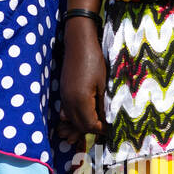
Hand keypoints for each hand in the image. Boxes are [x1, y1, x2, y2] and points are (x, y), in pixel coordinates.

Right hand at [58, 17, 106, 139]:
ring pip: (71, 120)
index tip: (110, 128)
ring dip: (80, 126)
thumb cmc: (94, 61)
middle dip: (91, 130)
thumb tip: (107, 121)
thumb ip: (103, 106)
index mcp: (81, 101)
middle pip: (78, 125)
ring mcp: (64, 97)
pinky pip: (67, 111)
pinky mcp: (63, 92)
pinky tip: (81, 117)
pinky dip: (73, 117)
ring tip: (92, 128)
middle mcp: (69, 102)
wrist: (78, 42)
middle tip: (104, 129)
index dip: (101, 129)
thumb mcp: (104, 85)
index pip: (90, 125)